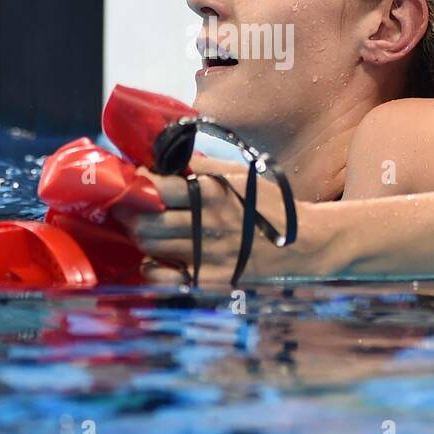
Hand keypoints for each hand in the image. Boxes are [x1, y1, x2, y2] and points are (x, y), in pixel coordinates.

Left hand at [110, 154, 300, 285]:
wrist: (306, 243)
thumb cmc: (270, 204)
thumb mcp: (240, 175)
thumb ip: (202, 165)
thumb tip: (168, 152)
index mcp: (212, 193)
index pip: (154, 186)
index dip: (136, 181)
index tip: (137, 178)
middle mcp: (204, 224)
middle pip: (143, 219)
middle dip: (128, 209)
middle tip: (128, 203)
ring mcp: (205, 256)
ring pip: (148, 245)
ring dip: (139, 234)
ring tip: (142, 226)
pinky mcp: (208, 280)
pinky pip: (162, 276)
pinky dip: (151, 266)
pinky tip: (157, 257)